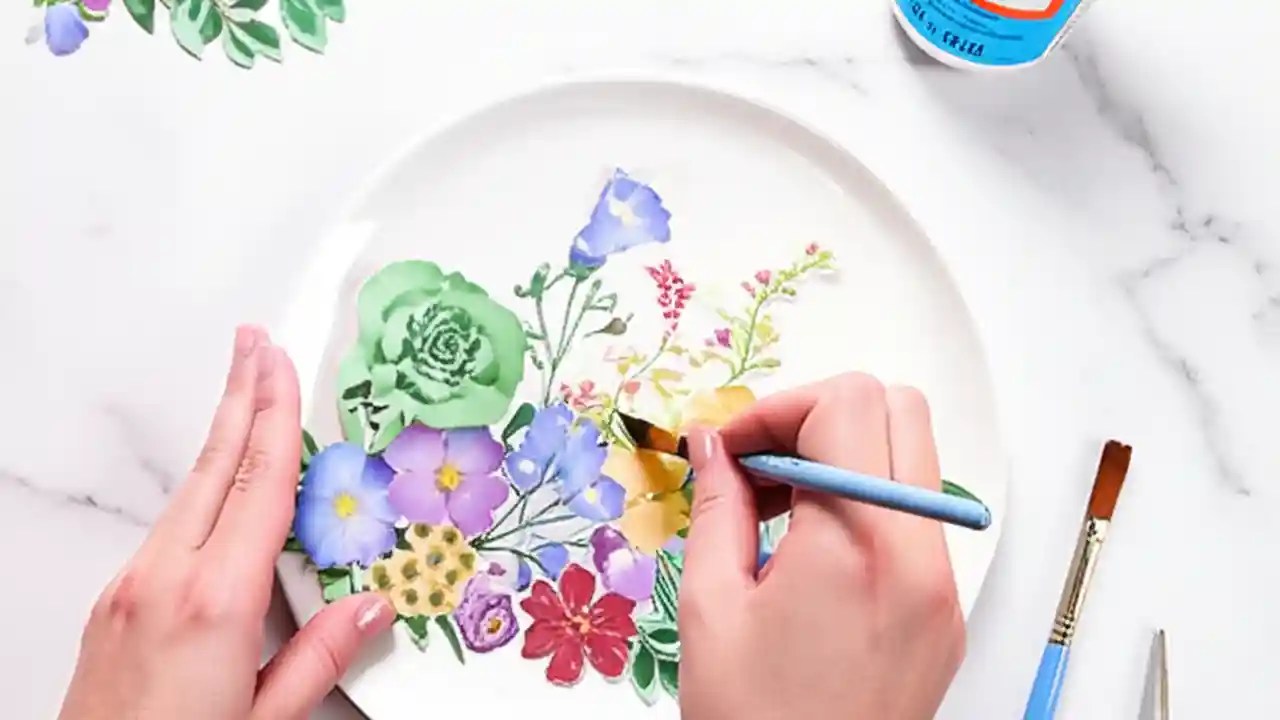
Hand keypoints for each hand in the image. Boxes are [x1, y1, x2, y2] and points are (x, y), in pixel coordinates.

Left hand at [59, 327, 393, 719]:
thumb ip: (319, 657)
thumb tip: (371, 606)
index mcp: (216, 599)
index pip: (258, 485)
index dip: (273, 416)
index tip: (279, 363)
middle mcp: (165, 578)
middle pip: (214, 466)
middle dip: (238, 396)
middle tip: (253, 341)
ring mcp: (130, 587)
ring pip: (189, 493)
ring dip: (221, 438)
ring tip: (245, 396)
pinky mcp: (114, 603)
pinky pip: (169, 528)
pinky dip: (202, 490)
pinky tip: (220, 486)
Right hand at [678, 373, 964, 719]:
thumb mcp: (711, 604)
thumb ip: (717, 505)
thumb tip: (714, 442)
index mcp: (861, 543)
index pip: (847, 403)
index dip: (778, 409)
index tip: (733, 450)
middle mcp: (921, 554)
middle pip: (898, 411)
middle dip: (820, 419)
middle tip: (760, 468)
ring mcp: (943, 586)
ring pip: (912, 462)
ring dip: (843, 461)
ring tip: (774, 518)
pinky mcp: (946, 614)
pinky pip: (915, 521)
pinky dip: (864, 510)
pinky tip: (808, 557)